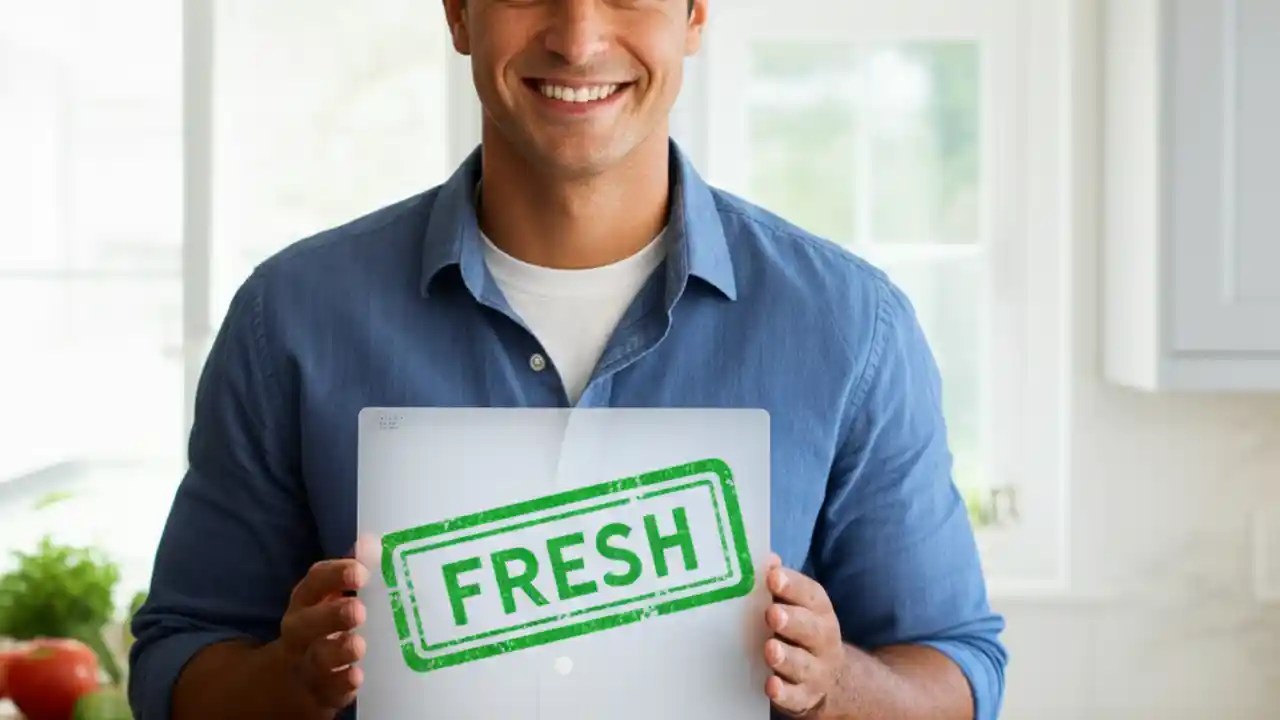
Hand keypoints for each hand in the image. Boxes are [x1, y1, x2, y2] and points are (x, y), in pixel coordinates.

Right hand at [278, 558, 369, 710]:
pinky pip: (328, 691)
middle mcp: (301, 632)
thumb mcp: (331, 596)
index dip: (335, 575)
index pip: (314, 582)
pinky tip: (356, 678)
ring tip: (358, 646)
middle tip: (358, 610)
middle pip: (307, 624)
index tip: (360, 570)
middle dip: (332, 615)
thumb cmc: (324, 625)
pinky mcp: (320, 693)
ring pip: (317, 659)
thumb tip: (373, 541)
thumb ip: (351, 571)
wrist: (293, 678)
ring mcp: (307, 664)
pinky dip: (341, 686)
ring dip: (338, 652)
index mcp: (306, 602)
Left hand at [762, 553, 845, 717]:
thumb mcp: (798, 606)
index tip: (773, 577)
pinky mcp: (805, 697)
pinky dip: (784, 693)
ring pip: (802, 664)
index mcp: (820, 612)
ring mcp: (816, 671)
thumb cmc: (802, 632)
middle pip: (810, 630)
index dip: (793, 585)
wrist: (831, 679)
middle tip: (772, 614)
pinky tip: (772, 685)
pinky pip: (795, 697)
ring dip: (786, 657)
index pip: (811, 595)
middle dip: (792, 620)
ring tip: (770, 648)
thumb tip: (768, 559)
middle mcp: (822, 641)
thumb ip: (781, 583)